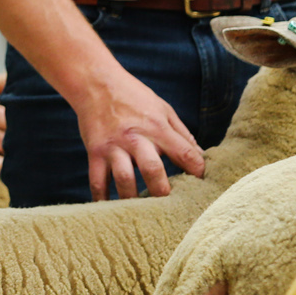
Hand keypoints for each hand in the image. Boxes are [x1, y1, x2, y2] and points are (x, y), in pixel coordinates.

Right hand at [68, 67, 204, 199]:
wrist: (95, 83)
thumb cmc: (133, 96)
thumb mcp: (163, 108)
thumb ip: (182, 133)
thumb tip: (201, 156)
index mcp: (157, 127)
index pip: (185, 153)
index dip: (198, 171)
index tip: (201, 184)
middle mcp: (135, 137)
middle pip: (153, 169)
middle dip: (163, 191)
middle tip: (170, 206)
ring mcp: (113, 146)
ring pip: (124, 178)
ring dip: (133, 198)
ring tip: (141, 212)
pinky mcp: (94, 152)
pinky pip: (97, 180)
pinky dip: (102, 198)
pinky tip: (109, 210)